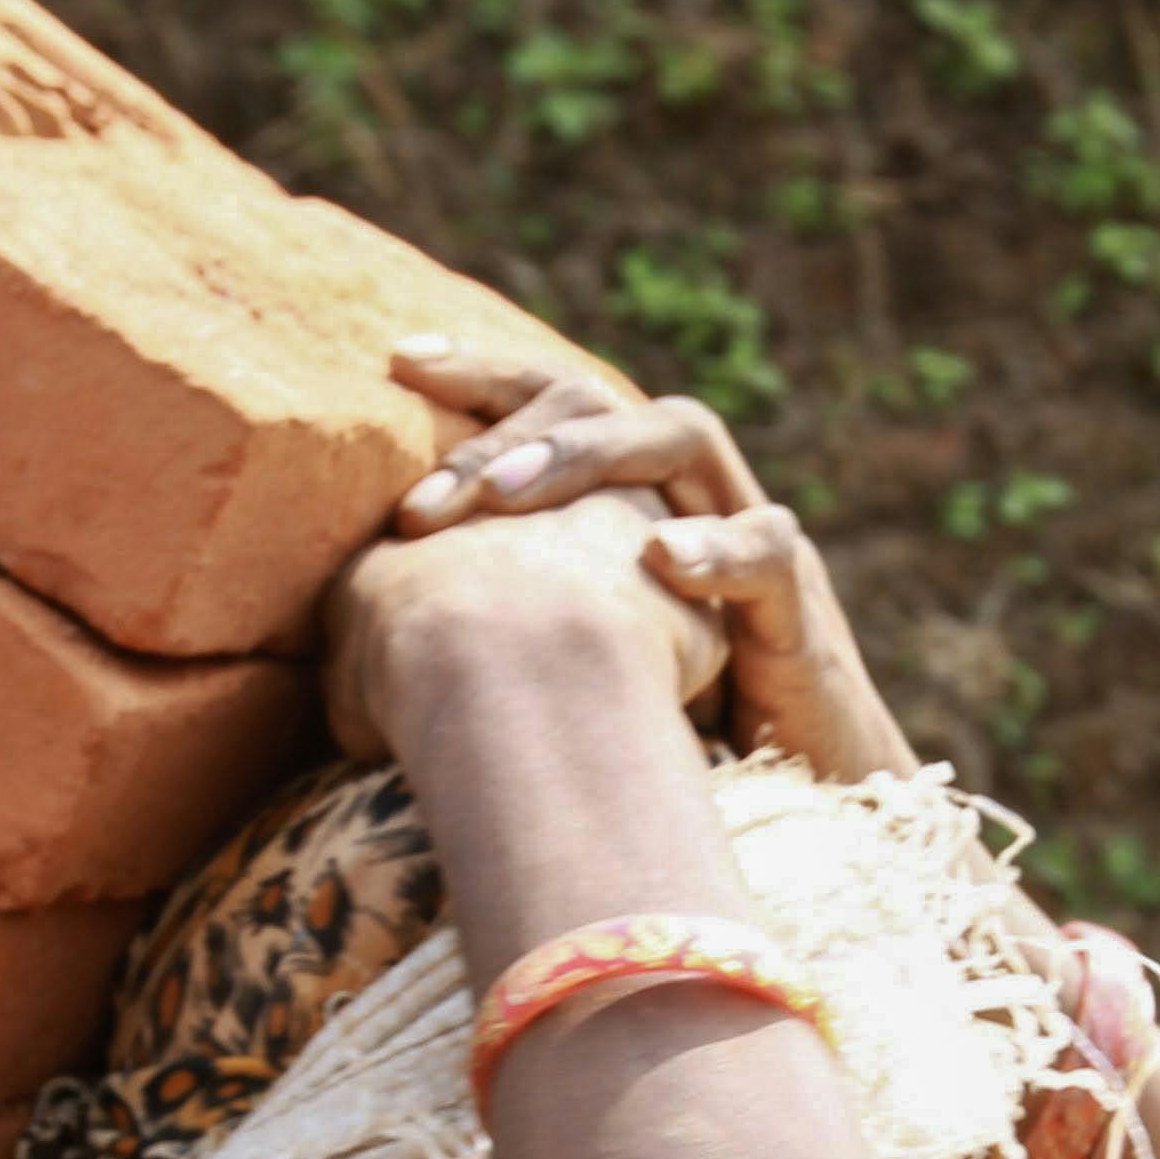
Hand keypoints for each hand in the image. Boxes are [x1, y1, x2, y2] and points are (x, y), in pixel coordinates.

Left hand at [388, 344, 920, 780]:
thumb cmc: (662, 740)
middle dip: (510, 427)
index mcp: (627, 500)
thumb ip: (490, 616)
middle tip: (428, 491)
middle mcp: (689, 495)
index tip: (401, 359)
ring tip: (507, 492)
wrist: (801, 800)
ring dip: (589, 457)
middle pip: (605, 402)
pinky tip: (659, 556)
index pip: (557, 401)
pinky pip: (768, 549)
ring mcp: (748, 541)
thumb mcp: (561, 665)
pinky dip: (714, 546)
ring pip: (682, 438)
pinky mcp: (799, 609)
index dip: (485, 374)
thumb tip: (359, 607)